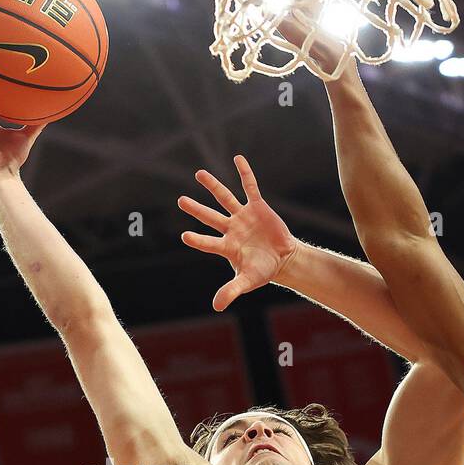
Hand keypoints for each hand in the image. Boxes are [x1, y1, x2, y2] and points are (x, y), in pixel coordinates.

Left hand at [178, 154, 296, 310]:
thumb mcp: (247, 282)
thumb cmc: (262, 271)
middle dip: (196, 209)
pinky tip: (237, 158)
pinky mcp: (258, 207)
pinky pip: (250, 187)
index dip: (198, 240)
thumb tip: (216, 306)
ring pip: (225, 198)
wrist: (283, 259)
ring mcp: (243, 217)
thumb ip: (231, 291)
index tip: (184, 236)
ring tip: (199, 174)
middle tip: (180, 201)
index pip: (208, 243)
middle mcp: (231, 229)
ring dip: (213, 186)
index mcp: (227, 247)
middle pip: (210, 217)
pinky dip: (245, 173)